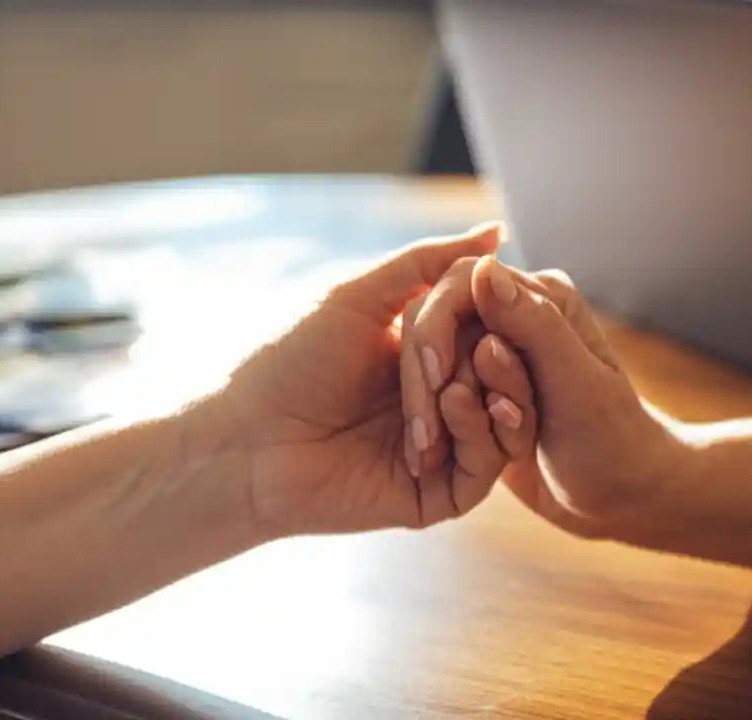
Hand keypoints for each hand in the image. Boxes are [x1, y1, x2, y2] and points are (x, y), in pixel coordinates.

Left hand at [224, 224, 531, 535]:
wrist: (245, 436)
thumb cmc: (288, 358)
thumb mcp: (359, 295)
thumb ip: (427, 263)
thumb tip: (497, 231)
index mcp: (424, 352)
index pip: (491, 326)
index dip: (499, 311)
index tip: (500, 292)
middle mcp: (438, 399)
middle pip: (503, 371)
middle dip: (485, 353)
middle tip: (469, 343)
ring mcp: (442, 449)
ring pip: (506, 420)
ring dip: (487, 390)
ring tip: (453, 379)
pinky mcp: (436, 496)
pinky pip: (485, 468)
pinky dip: (480, 431)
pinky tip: (452, 404)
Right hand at [402, 252, 691, 537]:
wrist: (621, 496)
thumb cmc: (613, 441)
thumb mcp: (577, 384)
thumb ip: (535, 326)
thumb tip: (483, 269)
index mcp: (542, 298)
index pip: (461, 283)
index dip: (437, 327)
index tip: (436, 379)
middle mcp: (514, 316)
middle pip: (437, 324)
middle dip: (435, 378)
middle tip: (440, 434)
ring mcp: (494, 354)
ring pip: (433, 363)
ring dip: (445, 409)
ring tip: (474, 449)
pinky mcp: (481, 390)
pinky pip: (439, 395)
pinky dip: (446, 424)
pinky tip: (464, 454)